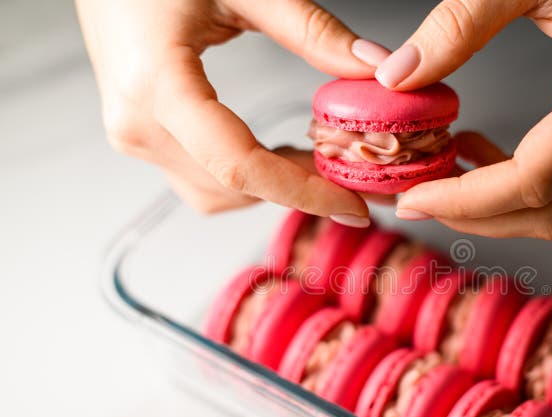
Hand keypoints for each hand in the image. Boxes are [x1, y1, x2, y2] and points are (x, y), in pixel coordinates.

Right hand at [76, 0, 392, 225]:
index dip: (304, 194)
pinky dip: (247, 180)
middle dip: (301, 192)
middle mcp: (137, 123)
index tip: (354, 207)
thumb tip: (375, 67)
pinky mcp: (138, 134)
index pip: (241, 167)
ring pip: (217, 193)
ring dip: (274, 188)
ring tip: (324, 166)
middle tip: (355, 182)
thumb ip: (312, 30)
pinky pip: (199, 179)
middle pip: (234, 186)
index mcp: (156, 84)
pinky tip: (281, 158)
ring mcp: (132, 134)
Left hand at [381, 0, 551, 238]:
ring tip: (443, 176)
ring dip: (498, 206)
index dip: (469, 201)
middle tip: (420, 201)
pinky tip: (478, 152)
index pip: (535, 181)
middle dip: (480, 219)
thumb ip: (459, 24)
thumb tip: (398, 75)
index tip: (416, 198)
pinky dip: (518, 183)